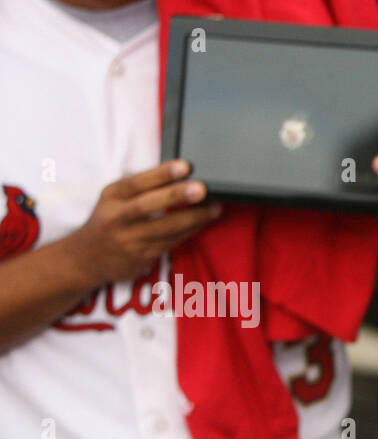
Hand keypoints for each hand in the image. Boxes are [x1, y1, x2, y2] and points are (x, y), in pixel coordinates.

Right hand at [64, 160, 220, 286]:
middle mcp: (117, 218)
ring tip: (215, 208)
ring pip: (166, 228)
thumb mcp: (113, 199)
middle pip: (148, 205)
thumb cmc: (109, 220)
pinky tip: (204, 222)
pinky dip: (190, 231)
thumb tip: (178, 175)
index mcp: (111, 197)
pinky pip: (171, 242)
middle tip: (202, 189)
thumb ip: (139, 188)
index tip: (185, 166)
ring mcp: (129, 240)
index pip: (136, 182)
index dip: (161, 174)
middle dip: (177, 196)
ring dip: (194, 218)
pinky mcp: (142, 257)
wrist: (87, 258)